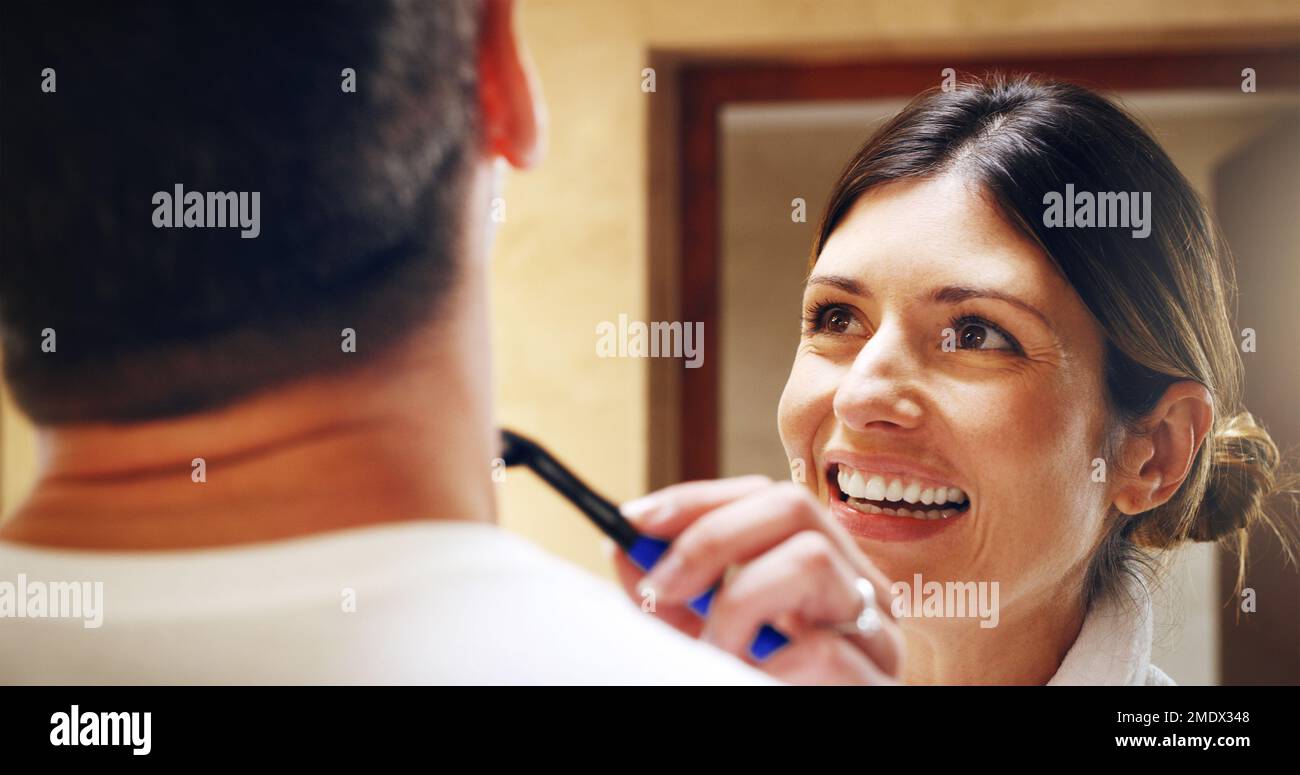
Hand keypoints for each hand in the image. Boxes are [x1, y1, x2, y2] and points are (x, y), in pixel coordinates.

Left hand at [610, 476, 903, 684]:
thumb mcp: (708, 637)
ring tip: (715, 651)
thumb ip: (674, 595)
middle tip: (660, 587)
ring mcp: (876, 632)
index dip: (696, 499)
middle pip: (794, 507)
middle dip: (710, 537)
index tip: (634, 521)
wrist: (802, 761)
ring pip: (812, 561)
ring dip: (739, 602)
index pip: (766, 497)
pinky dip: (769, 663)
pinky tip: (753, 679)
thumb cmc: (756, 688)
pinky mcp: (876, 683)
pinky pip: (824, 649)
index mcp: (821, 568)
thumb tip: (624, 546)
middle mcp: (857, 587)